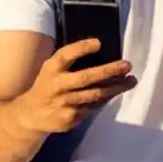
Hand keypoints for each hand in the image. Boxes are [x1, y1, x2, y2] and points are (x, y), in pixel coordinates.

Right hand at [17, 38, 135, 133]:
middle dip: (109, 71)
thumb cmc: (48, 86)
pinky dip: (106, 99)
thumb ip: (69, 63)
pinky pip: (93, 107)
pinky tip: (116, 92)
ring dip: (116, 88)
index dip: (81, 48)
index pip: (66, 55)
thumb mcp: (51, 70)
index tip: (99, 43)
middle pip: (86, 78)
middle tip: (127, 65)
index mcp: (51, 69)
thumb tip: (101, 52)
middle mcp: (57, 86)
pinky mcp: (70, 118)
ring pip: (95, 95)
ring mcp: (64, 104)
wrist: (31, 115)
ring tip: (131, 80)